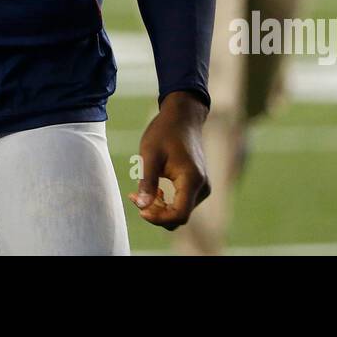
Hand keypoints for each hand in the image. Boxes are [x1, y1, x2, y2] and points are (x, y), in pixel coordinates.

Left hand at [129, 91, 210, 228]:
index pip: (179, 215)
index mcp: (192, 180)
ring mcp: (202, 187)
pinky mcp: (198, 185)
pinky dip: (166, 202)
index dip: (158, 219)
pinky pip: (183, 202)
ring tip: (140, 191)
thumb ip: (147, 181)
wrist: (182, 117)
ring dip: (159, 208)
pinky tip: (153, 190)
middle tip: (134, 196)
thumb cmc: (165, 132)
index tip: (139, 209)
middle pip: (179, 216)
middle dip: (155, 212)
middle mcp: (202, 187)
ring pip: (180, 211)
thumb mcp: (150, 154)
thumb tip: (142, 206)